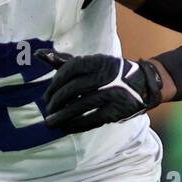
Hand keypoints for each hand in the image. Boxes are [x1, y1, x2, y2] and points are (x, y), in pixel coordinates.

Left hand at [36, 49, 163, 133]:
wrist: (143, 85)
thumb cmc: (108, 73)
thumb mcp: (90, 63)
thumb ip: (64, 61)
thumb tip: (38, 54)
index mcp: (96, 61)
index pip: (69, 69)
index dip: (55, 83)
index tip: (47, 95)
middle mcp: (104, 76)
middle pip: (73, 89)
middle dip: (56, 101)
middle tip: (47, 109)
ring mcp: (111, 94)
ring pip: (80, 106)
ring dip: (62, 116)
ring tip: (50, 122)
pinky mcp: (115, 111)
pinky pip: (91, 120)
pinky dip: (75, 125)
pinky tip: (66, 128)